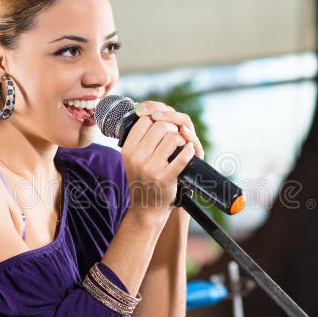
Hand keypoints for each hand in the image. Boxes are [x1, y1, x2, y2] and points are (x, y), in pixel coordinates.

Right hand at [120, 101, 203, 216]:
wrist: (146, 208)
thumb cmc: (143, 178)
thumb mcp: (134, 157)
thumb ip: (141, 136)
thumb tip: (152, 108)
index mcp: (127, 149)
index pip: (144, 119)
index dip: (157, 117)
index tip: (163, 123)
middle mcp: (137, 157)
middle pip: (160, 125)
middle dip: (172, 127)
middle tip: (175, 136)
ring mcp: (151, 168)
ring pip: (173, 137)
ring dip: (182, 139)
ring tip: (180, 146)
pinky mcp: (166, 178)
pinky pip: (183, 156)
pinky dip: (189, 151)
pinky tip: (189, 152)